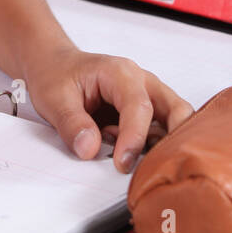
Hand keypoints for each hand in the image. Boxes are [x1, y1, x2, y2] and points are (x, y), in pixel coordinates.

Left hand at [23, 46, 194, 174]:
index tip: (122, 165)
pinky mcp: (146, 114)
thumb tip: (90, 150)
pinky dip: (150, 148)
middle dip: (171, 141)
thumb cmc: (56, 75)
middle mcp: (142, 82)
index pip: (140, 108)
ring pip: (174, 123)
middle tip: (149, 167)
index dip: (134, 139)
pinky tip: (122, 152)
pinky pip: (161, 132)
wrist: (54, 65)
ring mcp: (148, 97)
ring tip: (123, 156)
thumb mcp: (54, 99)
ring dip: (159, 146)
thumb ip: (72, 124)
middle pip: (177, 111)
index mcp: (121, 73)